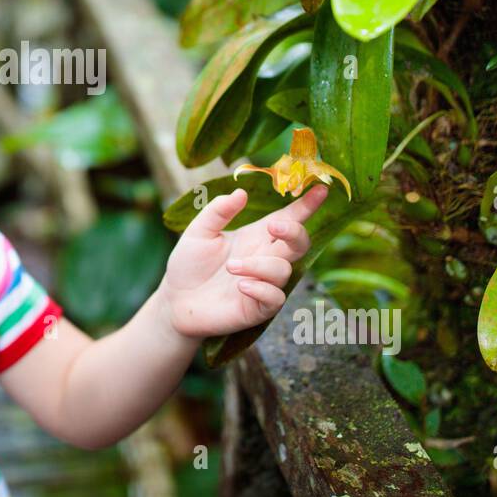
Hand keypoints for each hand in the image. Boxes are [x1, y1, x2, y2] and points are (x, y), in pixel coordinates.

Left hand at [156, 183, 330, 339]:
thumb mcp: (199, 231)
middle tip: (274, 226)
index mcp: (257, 236)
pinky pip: (275, 298)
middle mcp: (266, 258)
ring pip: (283, 270)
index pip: (289, 218)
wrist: (174, 300)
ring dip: (259, 265)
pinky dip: (261, 289)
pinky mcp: (258, 308)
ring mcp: (265, 284)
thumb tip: (241, 193)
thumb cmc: (189, 263)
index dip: (306, 205)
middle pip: (300, 243)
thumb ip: (219, 211)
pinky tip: (241, 285)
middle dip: (294, 231)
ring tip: (231, 267)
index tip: (322, 188)